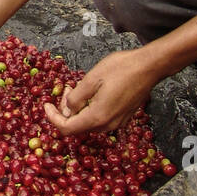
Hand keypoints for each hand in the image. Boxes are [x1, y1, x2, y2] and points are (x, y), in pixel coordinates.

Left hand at [44, 48, 160, 135]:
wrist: (150, 67)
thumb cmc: (122, 69)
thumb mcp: (92, 79)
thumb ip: (75, 98)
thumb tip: (66, 111)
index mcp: (97, 117)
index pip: (67, 128)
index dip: (53, 118)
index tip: (46, 106)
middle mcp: (107, 125)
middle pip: (78, 126)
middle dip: (65, 110)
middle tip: (64, 89)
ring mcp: (117, 122)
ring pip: (89, 122)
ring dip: (78, 109)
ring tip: (76, 88)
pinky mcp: (124, 117)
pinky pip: (101, 118)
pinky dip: (90, 109)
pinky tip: (91, 93)